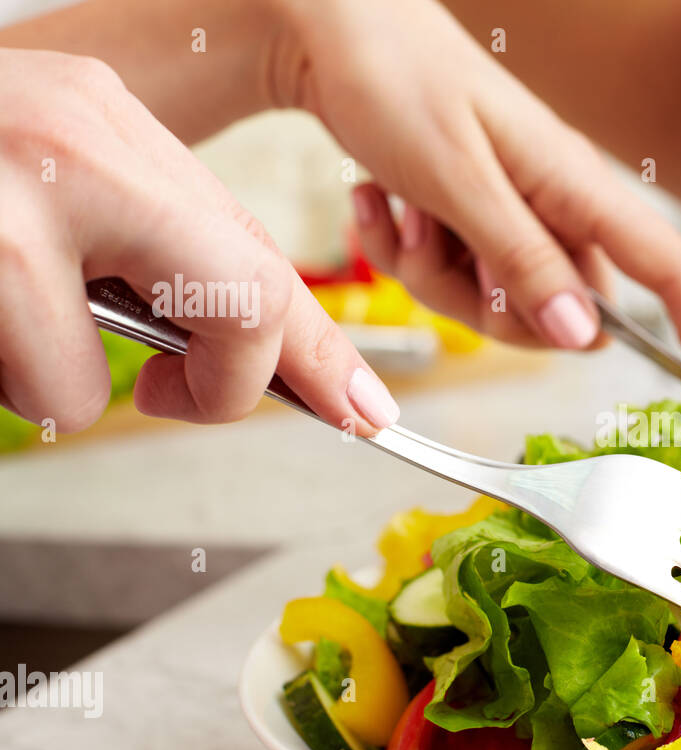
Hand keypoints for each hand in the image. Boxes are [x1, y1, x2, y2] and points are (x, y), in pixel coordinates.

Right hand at [0, 49, 398, 434]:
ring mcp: (9, 200)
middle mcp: (74, 143)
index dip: (320, 352)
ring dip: (59, 385)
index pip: (262, 254)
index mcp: (109, 127)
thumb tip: (248, 359)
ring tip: (1, 322)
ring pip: (106, 380)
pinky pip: (40, 389)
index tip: (368, 415)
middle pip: (250, 302)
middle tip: (178, 395)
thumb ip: (149, 256)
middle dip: (228, 386)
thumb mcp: (60, 196)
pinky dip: (14, 385)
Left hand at [272, 0, 680, 407]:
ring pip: (504, 311)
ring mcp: (519, 220)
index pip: (672, 273)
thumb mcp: (457, 179)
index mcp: (578, 186)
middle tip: (437, 244)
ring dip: (437, 279)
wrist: (332, 33)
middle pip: (568, 317)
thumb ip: (523, 260)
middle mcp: (560, 209)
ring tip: (404, 209)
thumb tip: (584, 336)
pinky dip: (411, 258)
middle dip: (493, 310)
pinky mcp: (479, 225)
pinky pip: (459, 286)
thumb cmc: (397, 80)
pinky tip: (383, 203)